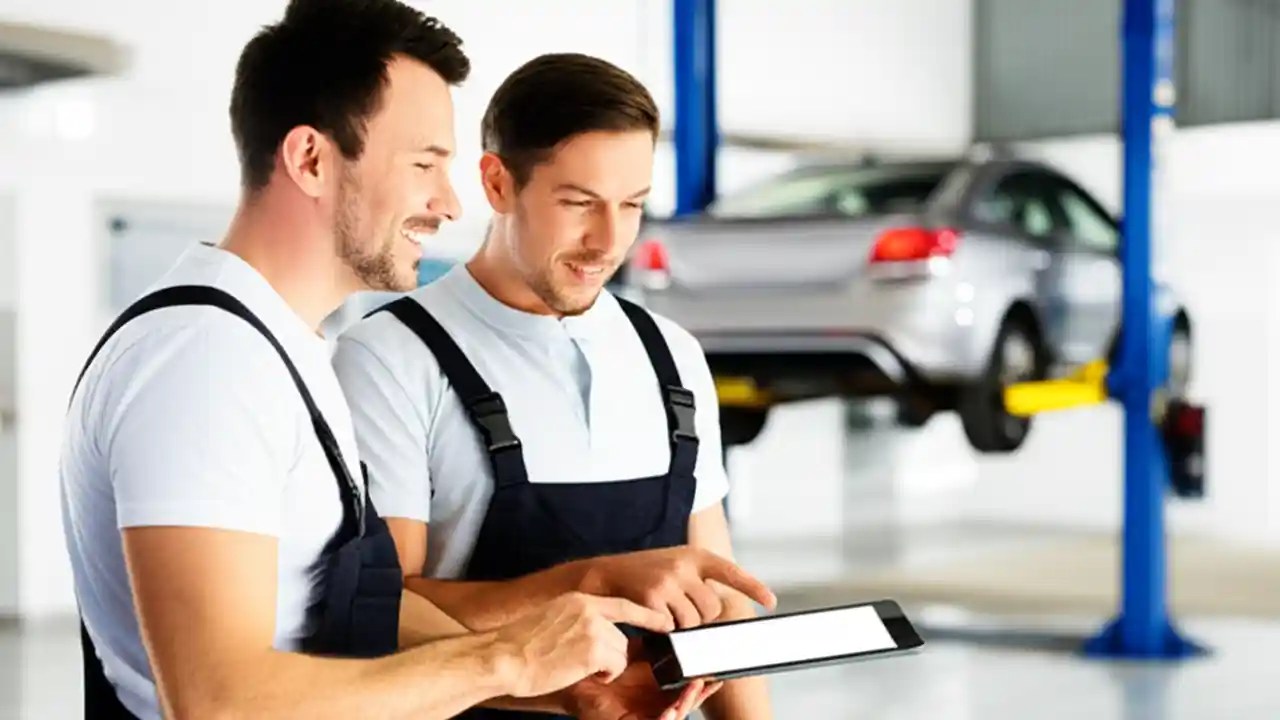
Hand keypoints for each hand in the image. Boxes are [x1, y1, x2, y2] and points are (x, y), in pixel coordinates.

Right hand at [494, 592, 674, 698]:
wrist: (500, 657)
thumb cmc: (517, 646)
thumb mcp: (549, 618)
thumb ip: (575, 618)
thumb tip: (594, 630)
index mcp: (578, 600)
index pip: (623, 604)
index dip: (647, 614)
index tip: (665, 622)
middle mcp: (589, 610)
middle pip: (622, 636)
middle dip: (613, 654)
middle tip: (589, 662)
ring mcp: (593, 629)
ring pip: (620, 653)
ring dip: (605, 666)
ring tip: (575, 666)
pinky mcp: (593, 650)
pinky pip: (614, 667)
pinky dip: (603, 675)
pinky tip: (578, 672)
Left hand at [567, 656, 721, 719]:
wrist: (572, 680)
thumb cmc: (596, 669)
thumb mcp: (627, 654)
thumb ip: (647, 646)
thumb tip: (666, 626)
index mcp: (656, 690)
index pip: (685, 688)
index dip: (702, 683)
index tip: (714, 672)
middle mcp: (653, 706)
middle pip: (685, 704)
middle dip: (699, 694)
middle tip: (710, 680)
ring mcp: (644, 718)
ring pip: (674, 716)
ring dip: (686, 705)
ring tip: (693, 690)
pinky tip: (670, 711)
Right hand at [582, 547, 776, 629]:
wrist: (603, 575)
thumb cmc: (642, 575)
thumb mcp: (673, 566)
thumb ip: (696, 580)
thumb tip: (717, 612)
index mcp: (693, 556)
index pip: (730, 571)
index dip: (753, 587)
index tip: (771, 602)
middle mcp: (684, 566)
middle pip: (711, 608)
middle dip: (699, 617)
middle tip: (679, 610)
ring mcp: (668, 581)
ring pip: (693, 622)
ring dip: (681, 625)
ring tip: (662, 611)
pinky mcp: (652, 598)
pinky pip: (671, 627)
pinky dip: (663, 628)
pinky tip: (650, 616)